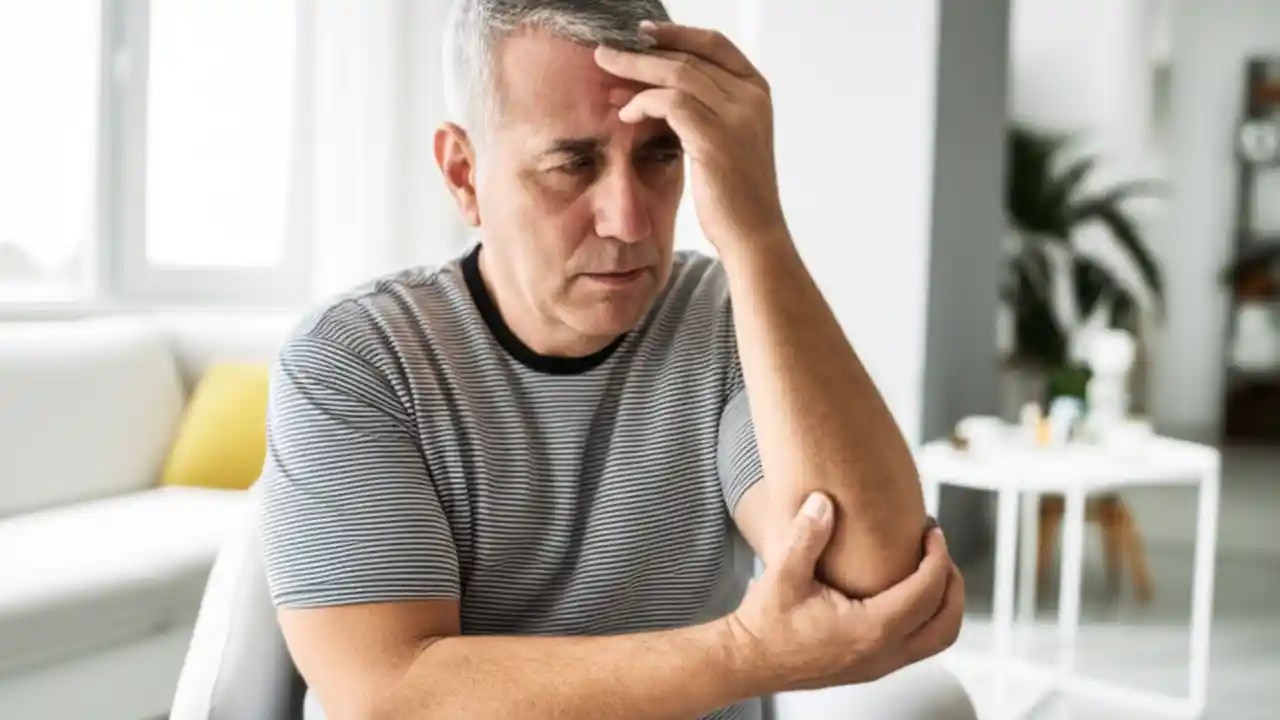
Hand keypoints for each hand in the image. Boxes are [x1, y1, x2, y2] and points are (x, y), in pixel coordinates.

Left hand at [594, 22, 786, 255]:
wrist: (753, 235)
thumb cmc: (735, 193)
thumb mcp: (729, 138)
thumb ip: (708, 108)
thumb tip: (663, 86)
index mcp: (756, 91)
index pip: (714, 44)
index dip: (676, 33)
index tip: (641, 33)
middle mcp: (750, 97)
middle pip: (689, 56)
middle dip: (643, 51)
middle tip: (607, 51)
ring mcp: (736, 116)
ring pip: (676, 73)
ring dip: (634, 70)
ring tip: (605, 72)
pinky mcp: (715, 139)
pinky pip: (669, 103)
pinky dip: (642, 103)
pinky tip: (626, 114)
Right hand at [726, 492, 963, 691]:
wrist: (747, 661)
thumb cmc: (764, 624)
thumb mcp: (782, 574)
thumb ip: (806, 536)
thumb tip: (824, 501)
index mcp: (869, 630)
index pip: (926, 593)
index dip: (937, 557)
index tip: (932, 531)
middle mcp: (882, 654)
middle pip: (946, 622)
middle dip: (952, 583)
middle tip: (940, 551)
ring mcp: (879, 665)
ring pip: (936, 639)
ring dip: (943, 604)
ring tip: (930, 570)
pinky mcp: (872, 667)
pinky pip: (918, 645)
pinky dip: (925, 617)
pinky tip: (904, 592)